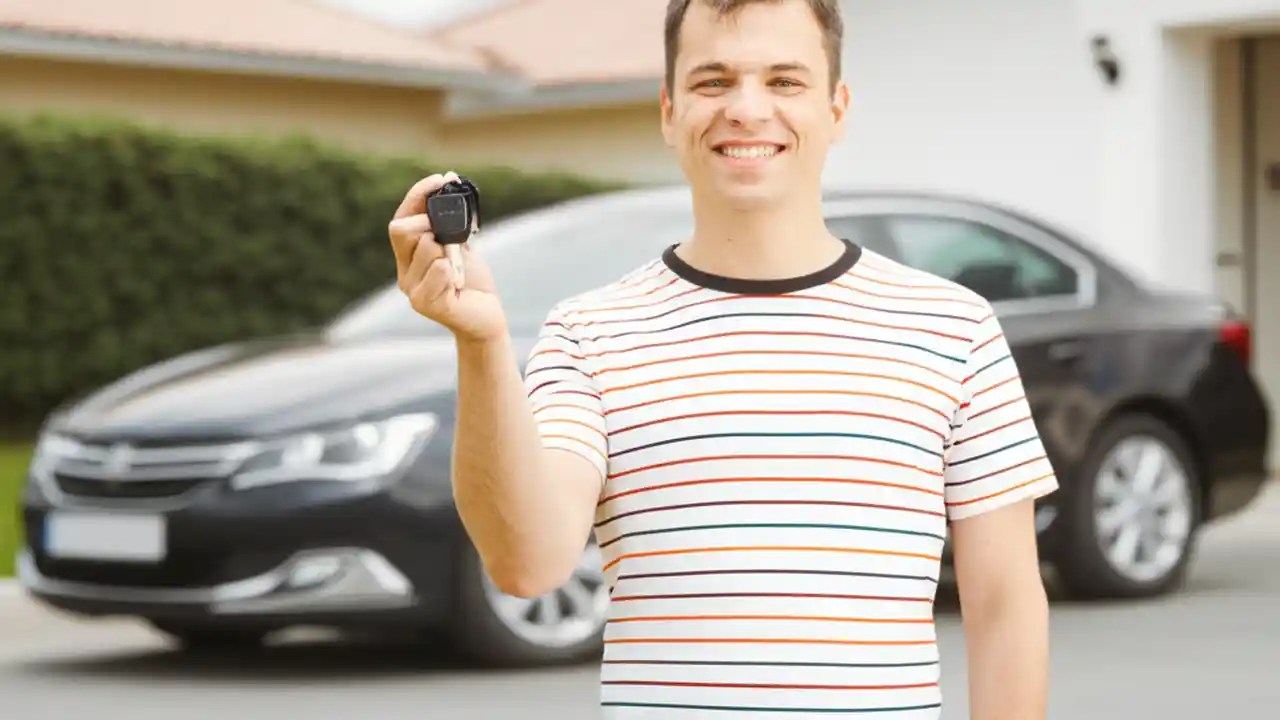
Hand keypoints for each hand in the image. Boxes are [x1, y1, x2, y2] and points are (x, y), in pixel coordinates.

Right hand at [388, 172, 506, 342]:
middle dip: (430, 221)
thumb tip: (448, 183)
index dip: (418, 195)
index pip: (401, 218)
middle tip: (453, 232)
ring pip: (425, 247)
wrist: (485, 317)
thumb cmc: (471, 281)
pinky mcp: (426, 304)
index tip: (441, 179)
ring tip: (459, 268)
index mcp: (409, 256)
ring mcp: (412, 289)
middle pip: (402, 229)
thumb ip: (448, 223)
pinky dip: (452, 269)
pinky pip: (438, 270)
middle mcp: (404, 272)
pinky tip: (458, 281)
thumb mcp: (459, 246)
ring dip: (449, 249)